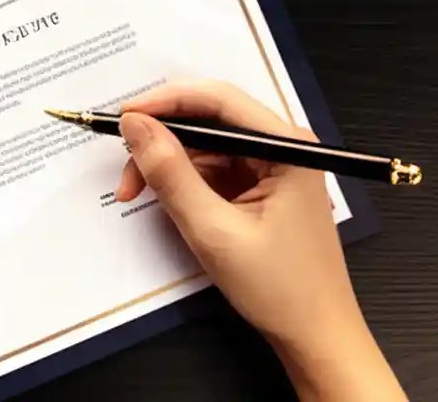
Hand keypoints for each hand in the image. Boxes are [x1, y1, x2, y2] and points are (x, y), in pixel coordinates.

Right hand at [115, 81, 404, 400]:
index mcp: (286, 147)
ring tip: (135, 193)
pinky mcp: (261, 186)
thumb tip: (135, 125)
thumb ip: (171, 174)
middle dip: (161, 139)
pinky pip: (212, 168)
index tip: (122, 119)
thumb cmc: (278, 288)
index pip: (217, 100)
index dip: (164, 101)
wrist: (315, 336)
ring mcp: (272, 167)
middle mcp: (283, 146)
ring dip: (167, 163)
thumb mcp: (213, 230)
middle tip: (124, 166)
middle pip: (209, 119)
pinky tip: (164, 200)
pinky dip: (182, 180)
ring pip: (204, 145)